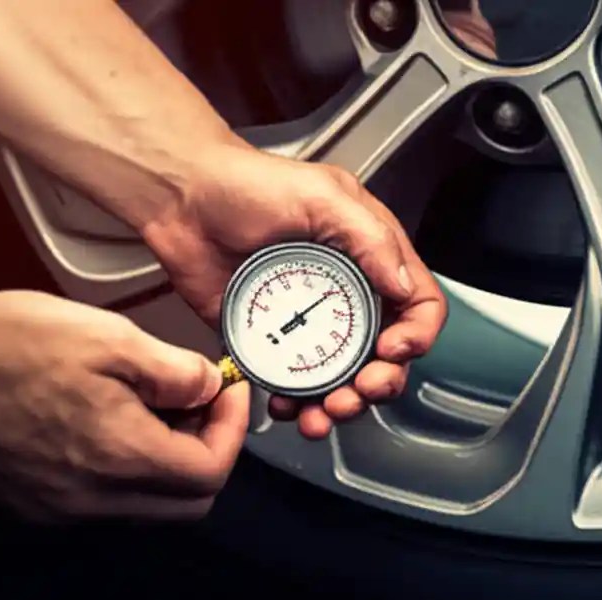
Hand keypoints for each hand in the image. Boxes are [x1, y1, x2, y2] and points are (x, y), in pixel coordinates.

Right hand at [0, 290, 248, 522]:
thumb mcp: (106, 337)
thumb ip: (173, 370)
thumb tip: (210, 387)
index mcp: (120, 459)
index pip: (211, 473)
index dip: (233, 429)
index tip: (227, 389)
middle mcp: (92, 501)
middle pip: (185, 503)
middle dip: (207, 451)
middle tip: (198, 399)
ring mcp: (57, 509)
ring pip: (144, 505)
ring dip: (166, 460)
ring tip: (151, 399)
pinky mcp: (29, 503)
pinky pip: (101, 500)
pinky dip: (124, 466)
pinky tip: (106, 415)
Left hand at [141, 143, 447, 439]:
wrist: (182, 200)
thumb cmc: (247, 183)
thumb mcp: (322, 197)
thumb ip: (368, 239)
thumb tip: (403, 287)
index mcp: (370, 257)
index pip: (419, 304)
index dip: (417, 335)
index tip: (390, 351)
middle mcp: (347, 295)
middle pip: (386, 355)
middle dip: (379, 383)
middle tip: (355, 394)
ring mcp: (309, 323)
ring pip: (343, 379)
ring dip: (341, 405)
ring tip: (321, 415)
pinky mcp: (270, 341)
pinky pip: (293, 384)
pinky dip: (296, 404)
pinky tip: (286, 408)